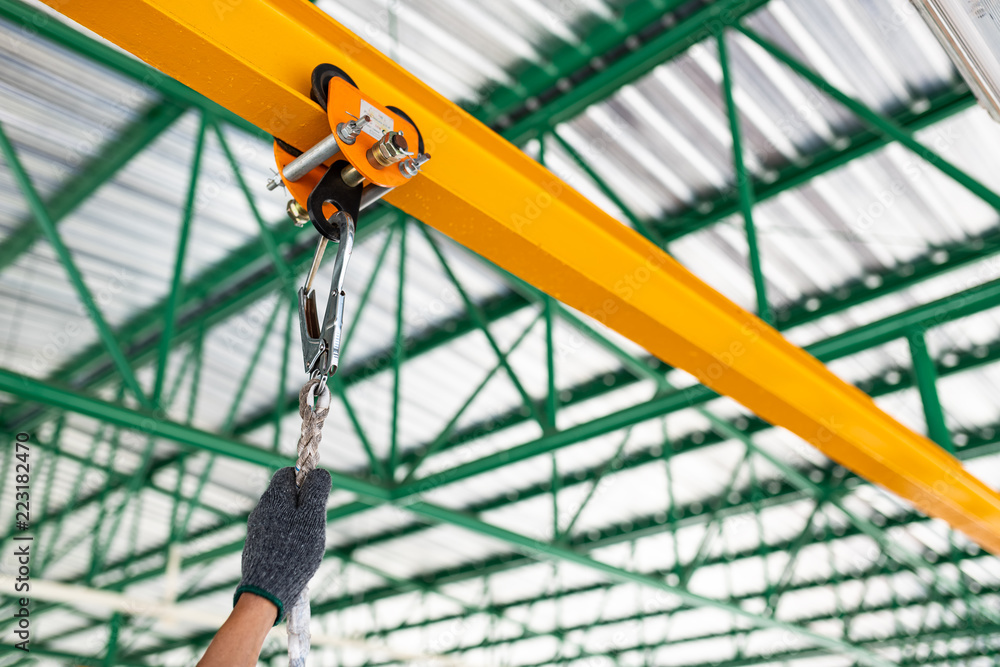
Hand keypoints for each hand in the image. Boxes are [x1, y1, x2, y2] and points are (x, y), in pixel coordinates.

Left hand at [233, 467, 331, 623]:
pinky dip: (288, 538)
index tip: (316, 496)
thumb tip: (319, 472)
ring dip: (296, 523)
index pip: (287, 472)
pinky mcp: (256, 546)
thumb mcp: (312, 518)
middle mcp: (261, 509)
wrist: (266, 591)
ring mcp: (256, 529)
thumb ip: (317, 491)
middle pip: (286, 495)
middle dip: (303, 504)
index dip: (304, 479)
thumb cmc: (294, 552)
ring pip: (282, 515)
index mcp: (274, 497)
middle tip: (315, 524)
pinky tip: (294, 555)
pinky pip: (276, 533)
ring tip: (306, 544)